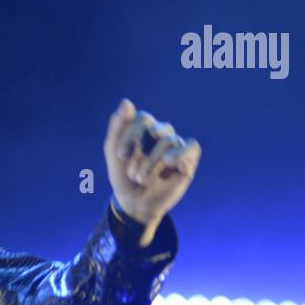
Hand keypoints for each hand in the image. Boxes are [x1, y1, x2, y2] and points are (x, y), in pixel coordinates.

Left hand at [103, 98, 200, 238]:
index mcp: (143, 128)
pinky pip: (191, 146)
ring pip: (169, 140)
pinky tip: (168, 161)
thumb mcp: (113, 152)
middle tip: (131, 173)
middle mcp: (161, 133)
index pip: (142, 118)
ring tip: (141, 178)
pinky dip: (180, 152)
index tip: (119, 156)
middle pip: (155, 129)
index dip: (131, 135)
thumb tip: (126, 102)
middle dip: (140, 152)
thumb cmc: (122, 176)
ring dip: (151, 161)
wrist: (134, 203)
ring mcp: (175, 145)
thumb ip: (117, 127)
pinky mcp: (188, 159)